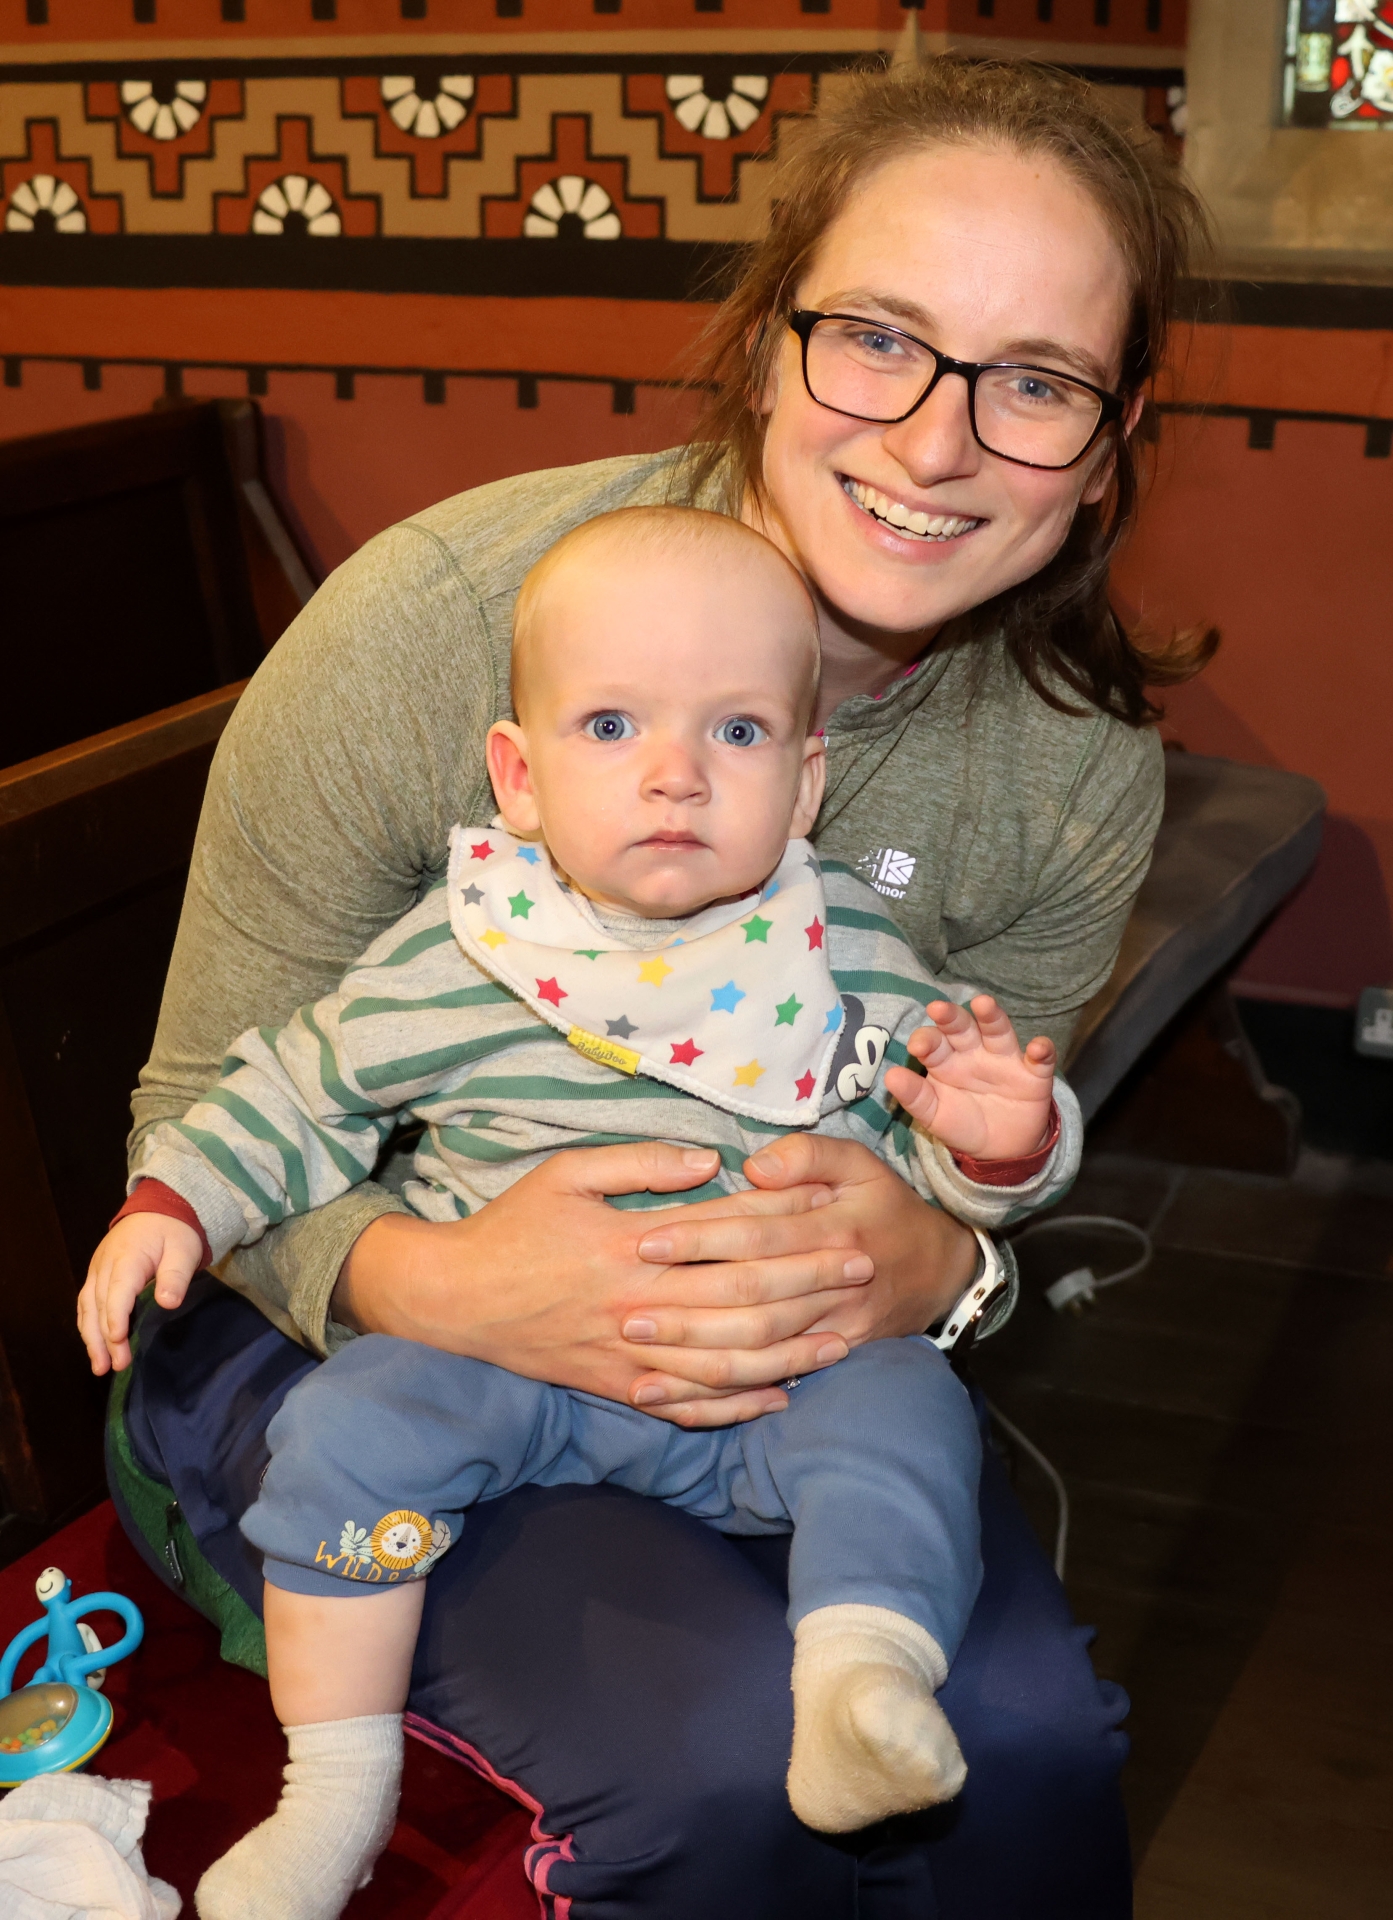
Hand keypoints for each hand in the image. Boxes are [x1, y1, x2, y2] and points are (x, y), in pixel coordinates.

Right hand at [78, 1214, 202, 1375]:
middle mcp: (104, 1266)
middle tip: (113, 1366)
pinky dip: (88, 1326)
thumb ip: (175, 1275)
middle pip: (98, 1305)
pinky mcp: (96, 1276)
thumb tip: (168, 1303)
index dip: (115, 1318)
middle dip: (104, 1338)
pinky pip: (86, 1303)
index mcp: (126, 1258)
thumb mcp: (184, 1249)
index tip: (118, 1341)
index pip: (117, 1292)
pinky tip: (95, 1346)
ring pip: (87, 1308)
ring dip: (91, 1338)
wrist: (158, 1209)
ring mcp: (97, 1270)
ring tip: (100, 1366)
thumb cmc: (174, 1231)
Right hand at [333, 1141, 873, 1428]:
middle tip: (863, 1269)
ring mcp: (628, 1354)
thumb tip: (711, 1160)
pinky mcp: (616, 1388)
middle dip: (809, 1284)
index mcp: (630, 1244)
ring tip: (841, 1340)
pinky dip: (735, 1408)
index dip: (788, 1227)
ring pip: (725, 1362)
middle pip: (743, 1299)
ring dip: (789, 1352)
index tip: (838, 1217)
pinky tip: (778, 1400)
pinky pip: (686, 1406)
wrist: (453, 1300)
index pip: (728, 1235)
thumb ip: (640, 1161)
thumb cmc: (512, 1226)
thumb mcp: (566, 1172)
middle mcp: (637, 1303)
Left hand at [624, 1134, 977, 1414]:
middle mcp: (832, 1284)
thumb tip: (754, 1167)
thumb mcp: (859, 1162)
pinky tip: (678, 1398)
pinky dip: (724, 1397)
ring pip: (759, 1351)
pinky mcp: (829, 1359)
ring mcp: (833, 1328)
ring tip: (638, 1358)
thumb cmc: (885, 1207)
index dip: (700, 1238)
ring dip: (696, 1359)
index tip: (645, 1241)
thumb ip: (807, 1155)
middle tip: (626, 1310)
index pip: (755, 1235)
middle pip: (750, 1299)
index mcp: (833, 1228)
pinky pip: (771, 1381)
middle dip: (685, 1306)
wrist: (940, 1270)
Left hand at [883, 995, 1055, 1159]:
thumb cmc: (963, 1124)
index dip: (926, 1041)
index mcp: (946, 1061)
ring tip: (984, 1004)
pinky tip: (1038, 1048)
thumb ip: (915, 1098)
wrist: (1002, 1150)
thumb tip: (890, 1077)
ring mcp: (1004, 1059)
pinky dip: (1042, 1051)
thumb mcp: (936, 1117)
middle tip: (938, 1008)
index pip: (933, 1044)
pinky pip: (1040, 1059)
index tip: (917, 1045)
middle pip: (962, 1028)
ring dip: (992, 1017)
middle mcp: (974, 1052)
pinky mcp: (1034, 1073)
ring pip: (998, 1031)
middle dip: (951, 1017)